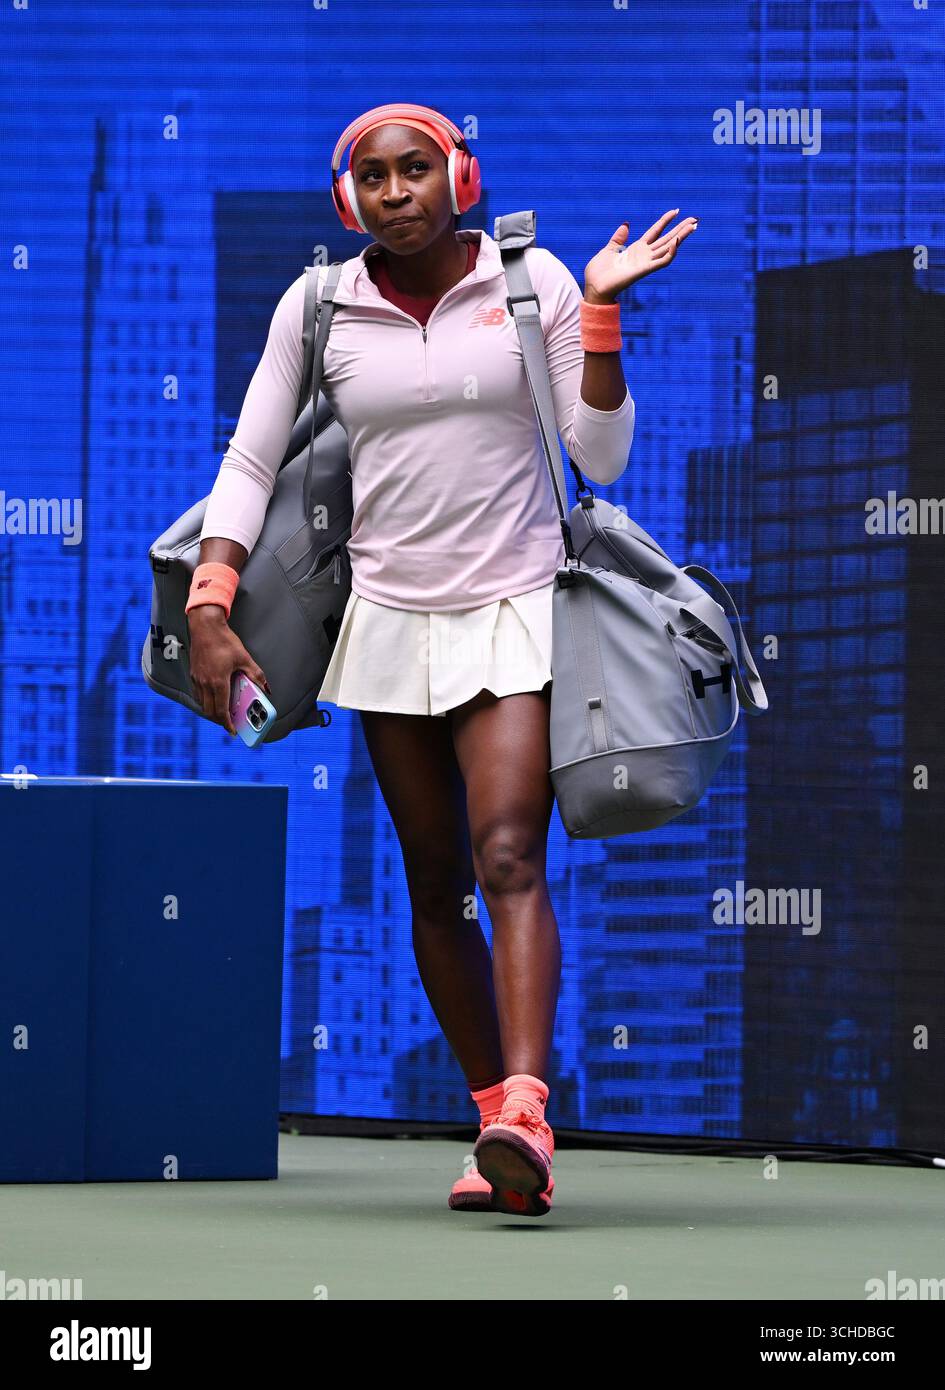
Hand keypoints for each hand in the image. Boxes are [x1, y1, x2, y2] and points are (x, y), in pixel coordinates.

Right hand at [187, 608, 270, 735]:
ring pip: (202, 704)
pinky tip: (214, 698)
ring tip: (223, 712)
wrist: (205, 627)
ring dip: (212, 711)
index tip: (233, 730)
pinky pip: (198, 695)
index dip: (227, 723)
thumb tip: (266, 688)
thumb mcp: (244, 658)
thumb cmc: (224, 641)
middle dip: (220, 720)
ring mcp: (197, 679)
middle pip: (210, 711)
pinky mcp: (194, 674)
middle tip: (230, 722)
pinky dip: (205, 701)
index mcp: (218, 682)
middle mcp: (205, 683)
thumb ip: (256, 675)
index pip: (221, 710)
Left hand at [584, 210, 697, 302]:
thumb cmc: (598, 273)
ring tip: (693, 227)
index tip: (676, 210)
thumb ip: (618, 238)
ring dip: (681, 238)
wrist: (594, 288)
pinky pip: (662, 262)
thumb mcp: (608, 249)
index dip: (665, 221)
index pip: (655, 232)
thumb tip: (626, 224)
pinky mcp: (644, 270)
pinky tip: (676, 242)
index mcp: (636, 249)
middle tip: (695, 219)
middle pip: (667, 239)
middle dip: (681, 229)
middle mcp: (644, 255)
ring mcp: (645, 263)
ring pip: (668, 248)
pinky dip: (670, 253)